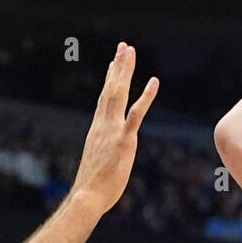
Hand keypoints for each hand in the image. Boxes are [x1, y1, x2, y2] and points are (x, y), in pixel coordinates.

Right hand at [70, 42, 158, 213]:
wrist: (87, 196)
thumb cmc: (93, 186)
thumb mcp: (99, 163)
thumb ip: (105, 153)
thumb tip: (109, 155)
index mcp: (97, 129)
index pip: (104, 98)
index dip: (110, 79)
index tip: (113, 62)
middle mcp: (103, 124)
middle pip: (110, 89)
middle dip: (118, 66)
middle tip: (124, 47)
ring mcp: (112, 130)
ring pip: (119, 94)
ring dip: (125, 71)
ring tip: (130, 51)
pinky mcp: (124, 140)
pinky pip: (136, 114)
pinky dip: (145, 96)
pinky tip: (153, 81)